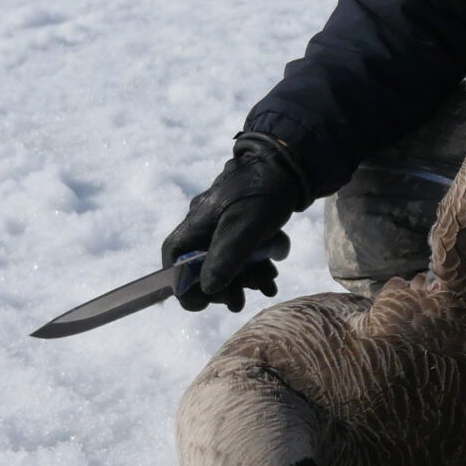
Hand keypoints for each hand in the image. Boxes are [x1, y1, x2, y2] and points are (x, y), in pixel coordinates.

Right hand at [162, 133, 306, 310]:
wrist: (291, 162)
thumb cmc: (263, 193)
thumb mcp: (245, 227)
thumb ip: (225, 258)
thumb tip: (208, 289)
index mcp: (195, 224)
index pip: (175, 263)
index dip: (185, 287)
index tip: (204, 303)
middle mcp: (204, 225)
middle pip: (203, 267)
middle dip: (224, 286)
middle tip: (241, 302)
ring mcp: (223, 223)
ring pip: (227, 261)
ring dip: (246, 278)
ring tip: (268, 286)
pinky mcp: (242, 223)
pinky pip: (243, 252)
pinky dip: (256, 265)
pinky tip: (273, 275)